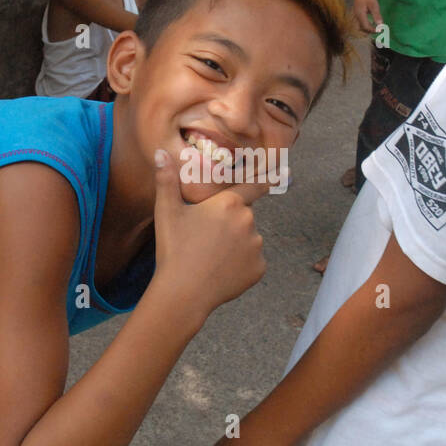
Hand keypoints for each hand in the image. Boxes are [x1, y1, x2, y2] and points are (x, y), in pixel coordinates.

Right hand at [150, 148, 267, 318]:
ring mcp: (257, 246)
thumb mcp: (167, 212)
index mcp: (229, 203)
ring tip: (210, 258)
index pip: (254, 185)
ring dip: (236, 245)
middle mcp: (249, 221)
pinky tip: (221, 271)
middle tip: (205, 240)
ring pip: (249, 240)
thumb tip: (160, 152)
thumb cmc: (174, 250)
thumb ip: (166, 180)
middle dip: (229, 224)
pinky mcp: (260, 268)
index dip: (266, 179)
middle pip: (243, 217)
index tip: (285, 172)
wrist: (183, 293)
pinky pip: (252, 261)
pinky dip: (240, 265)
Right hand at [352, 0, 382, 33]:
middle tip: (379, 30)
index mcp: (360, 15)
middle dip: (370, 31)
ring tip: (376, 28)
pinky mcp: (358, 14)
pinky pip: (361, 23)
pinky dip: (367, 25)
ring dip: (368, 29)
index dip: (373, 30)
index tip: (381, 30)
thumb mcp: (374, 5)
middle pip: (362, 28)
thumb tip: (380, 25)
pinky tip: (372, 23)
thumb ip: (376, 15)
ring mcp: (356, 15)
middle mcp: (357, 16)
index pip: (366, 26)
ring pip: (361, 26)